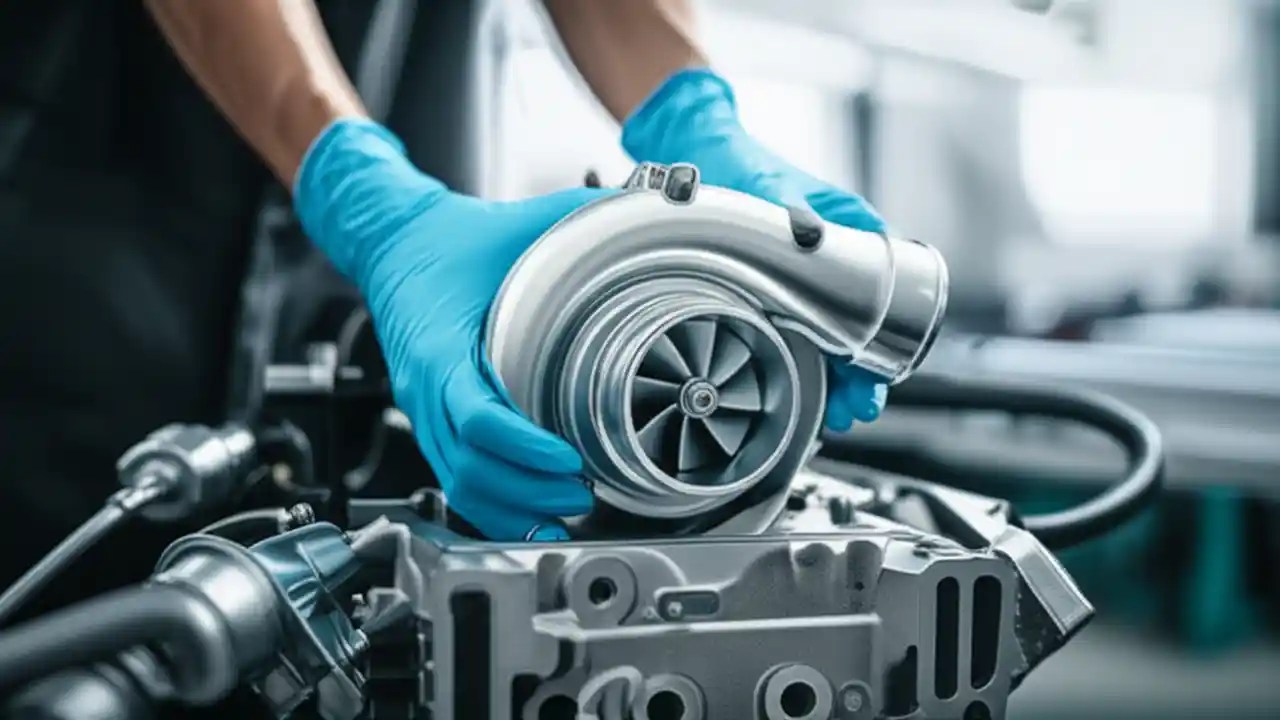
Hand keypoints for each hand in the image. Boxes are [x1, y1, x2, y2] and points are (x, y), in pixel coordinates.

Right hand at [295, 119, 607, 539]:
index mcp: (443, 344)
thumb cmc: (456, 240)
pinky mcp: (432, 422)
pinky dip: (494, 507)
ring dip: (512, 506)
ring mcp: (425, 411)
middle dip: (528, 490)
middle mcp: (427, 387)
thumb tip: (658, 211)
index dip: (522, 445)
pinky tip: (534, 518)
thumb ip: (588, 219)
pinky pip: (456, 479)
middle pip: (469, 464)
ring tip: (568, 507)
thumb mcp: (524, 223)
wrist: (397, 244)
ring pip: (460, 482)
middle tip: (583, 491)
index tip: (567, 459)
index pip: (474, 415)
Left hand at [622, 68, 889, 430]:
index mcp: (851, 227)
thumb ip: (792, 212)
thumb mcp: (770, 188)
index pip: (889, 291)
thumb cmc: (739, 161)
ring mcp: (805, 277)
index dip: (887, 337)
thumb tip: (809, 234)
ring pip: (832, 337)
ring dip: (835, 378)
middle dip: (862, 373)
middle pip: (863, 326)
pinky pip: (799, 333)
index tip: (880, 372)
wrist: (695, 154)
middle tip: (858, 408)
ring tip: (835, 414)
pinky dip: (805, 364)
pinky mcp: (774, 289)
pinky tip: (801, 393)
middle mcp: (835, 257)